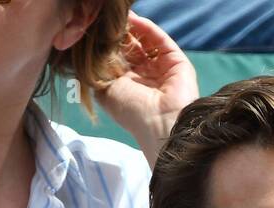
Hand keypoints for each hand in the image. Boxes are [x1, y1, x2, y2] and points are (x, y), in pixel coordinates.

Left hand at [96, 11, 198, 158]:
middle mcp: (147, 76)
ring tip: (118, 17)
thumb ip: (100, 71)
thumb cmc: (131, 112)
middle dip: (120, 34)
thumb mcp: (105, 92)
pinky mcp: (177, 62)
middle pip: (133, 47)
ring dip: (133, 28)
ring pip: (147, 41)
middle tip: (107, 21)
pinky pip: (161, 40)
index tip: (96, 31)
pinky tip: (134, 19)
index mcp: (131, 85)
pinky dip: (147, 28)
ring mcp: (163, 69)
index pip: (120, 57)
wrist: (160, 124)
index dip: (109, 44)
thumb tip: (95, 50)